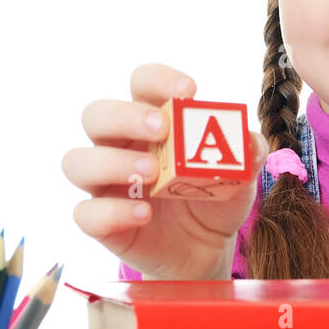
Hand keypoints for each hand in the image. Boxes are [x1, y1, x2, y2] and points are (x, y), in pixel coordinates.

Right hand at [62, 64, 268, 279]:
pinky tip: (144, 214)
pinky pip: (86, 213)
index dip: (159, 80)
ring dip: (112, 162)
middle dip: (126, 116)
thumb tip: (250, 140)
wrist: (207, 249)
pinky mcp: (101, 221)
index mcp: (151, 120)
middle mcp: (120, 145)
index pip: (141, 83)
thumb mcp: (240, 176)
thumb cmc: (214, 197)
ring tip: (151, 173)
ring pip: (77, 162)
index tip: (188, 91)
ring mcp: (105, 183)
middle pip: (96, 115)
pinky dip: (112, 212)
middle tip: (163, 128)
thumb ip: (248, 153)